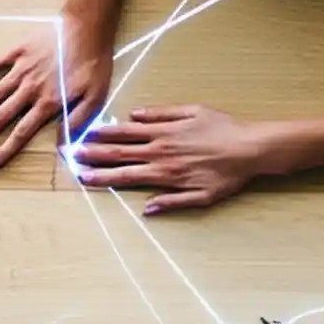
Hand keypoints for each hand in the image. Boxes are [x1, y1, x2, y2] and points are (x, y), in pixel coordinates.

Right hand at [0, 14, 111, 170]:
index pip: (21, 133)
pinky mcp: (18, 52)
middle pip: (0, 117)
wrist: (88, 28)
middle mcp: (29, 90)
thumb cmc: (95, 64)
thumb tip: (64, 147)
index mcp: (48, 103)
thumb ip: (79, 123)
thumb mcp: (96, 98)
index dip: (5, 150)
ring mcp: (21, 70)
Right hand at [73, 105, 270, 213]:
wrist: (251, 147)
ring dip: (109, 132)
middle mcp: (161, 150)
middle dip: (94, 152)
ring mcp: (170, 130)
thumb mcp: (203, 198)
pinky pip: (156, 113)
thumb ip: (172, 203)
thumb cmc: (229, 176)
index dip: (100, 175)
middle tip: (72, 151)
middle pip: (120, 152)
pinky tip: (128, 116)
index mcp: (164, 172)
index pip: (123, 174)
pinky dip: (141, 115)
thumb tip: (146, 209)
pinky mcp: (183, 114)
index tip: (81, 174)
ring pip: (132, 131)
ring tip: (89, 131)